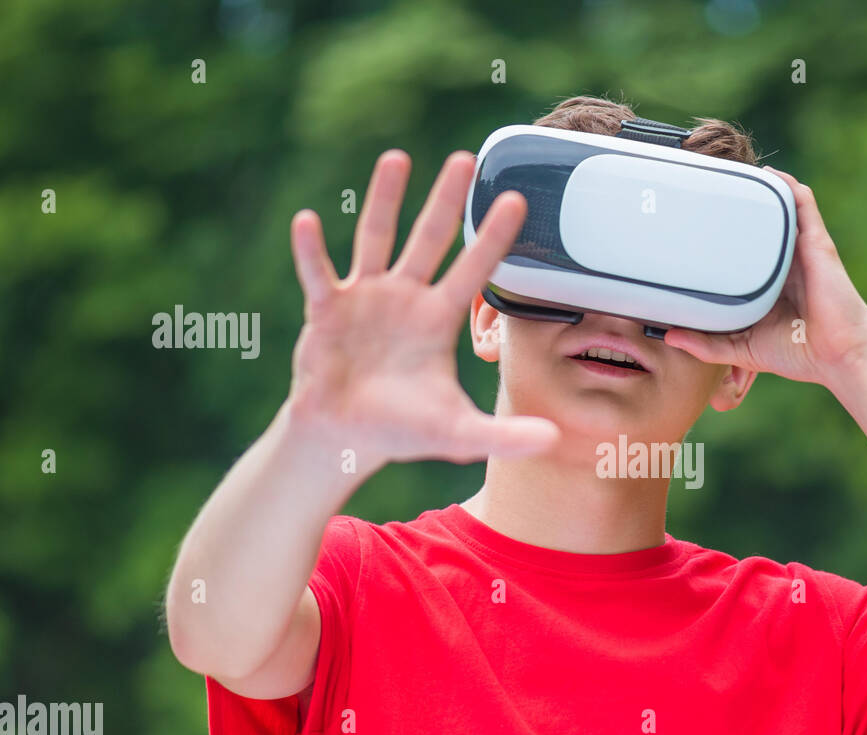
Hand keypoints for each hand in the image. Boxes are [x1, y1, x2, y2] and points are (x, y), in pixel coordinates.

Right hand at [285, 149, 558, 470]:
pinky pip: (318, 275)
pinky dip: (312, 251)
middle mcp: (404, 298)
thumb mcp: (458, 433)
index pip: (473, 271)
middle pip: (429, 240)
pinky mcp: (325, 311)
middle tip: (465, 160)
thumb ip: (504, 435)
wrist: (345, 439)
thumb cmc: (401, 429)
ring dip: (386, 201)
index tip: (518, 201)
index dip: (493, 238)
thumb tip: (556, 440)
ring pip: (376, 239)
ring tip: (397, 159)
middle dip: (445, 201)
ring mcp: (363, 299)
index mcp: (437, 319)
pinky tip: (307, 222)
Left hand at [662, 168, 866, 386]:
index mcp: (767, 285)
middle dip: (739, 207)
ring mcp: (801, 251)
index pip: (741, 253)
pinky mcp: (816, 244)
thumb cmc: (798, 353)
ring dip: (761, 189)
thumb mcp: (741, 349)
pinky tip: (770, 173)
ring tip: (734, 172)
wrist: (840, 356)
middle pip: (758, 227)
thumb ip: (706, 345)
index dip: (722, 238)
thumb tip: (670, 338)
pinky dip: (788, 186)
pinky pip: (803, 204)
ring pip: (778, 210)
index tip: (694, 228)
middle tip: (707, 191)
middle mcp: (784, 264)